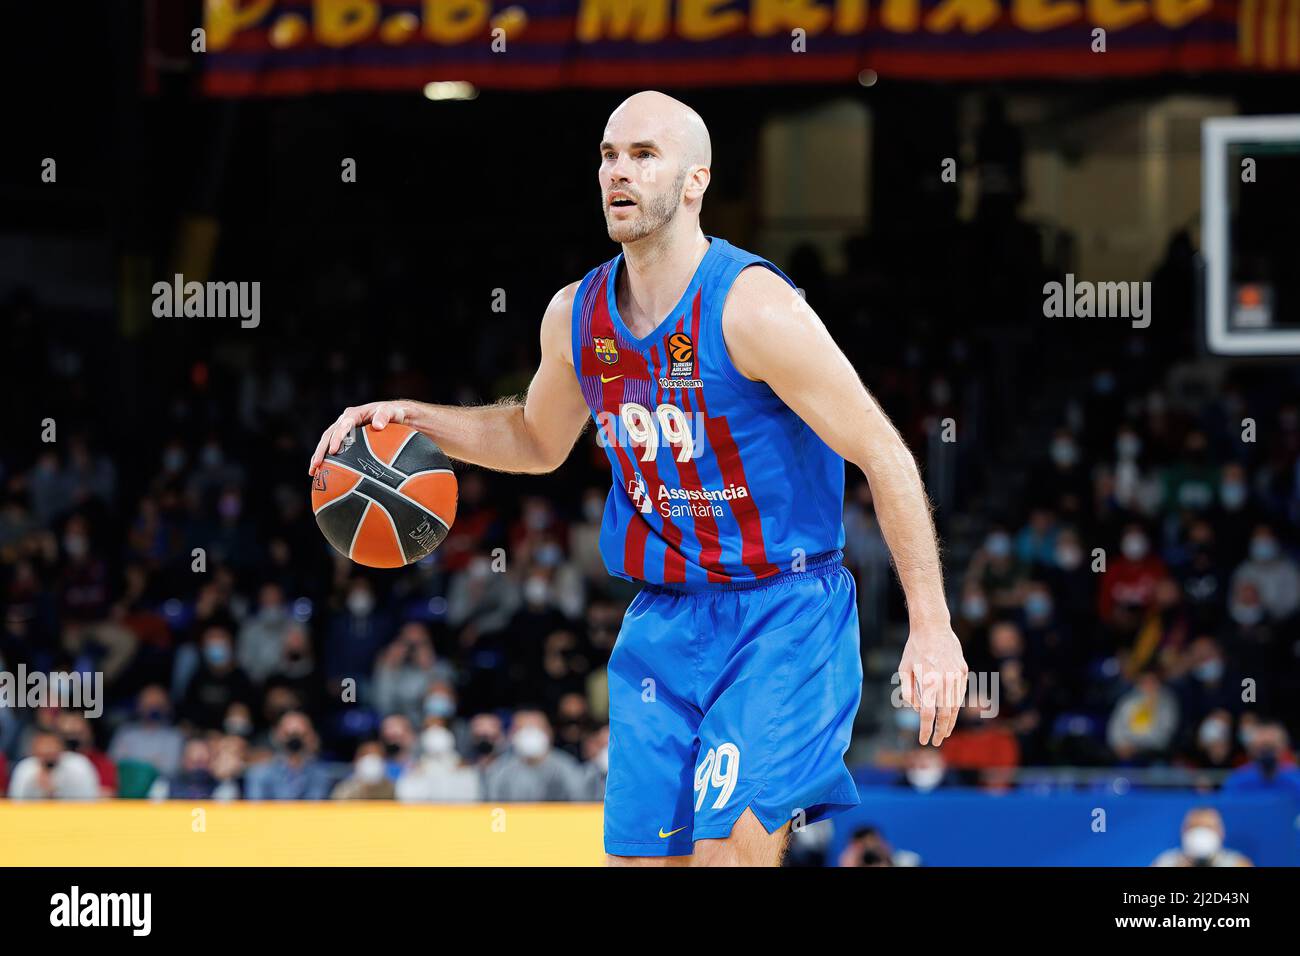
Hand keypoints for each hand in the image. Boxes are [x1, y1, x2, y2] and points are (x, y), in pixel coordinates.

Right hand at [308, 401, 407, 475]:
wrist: (395, 415)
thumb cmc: (394, 413)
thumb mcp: (392, 412)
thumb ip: (385, 416)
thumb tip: (377, 426)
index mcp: (354, 414)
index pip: (343, 426)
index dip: (337, 438)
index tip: (334, 451)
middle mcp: (345, 420)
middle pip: (329, 435)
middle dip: (321, 450)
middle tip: (316, 465)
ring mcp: (343, 429)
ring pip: (326, 442)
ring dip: (319, 455)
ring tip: (313, 471)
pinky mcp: (345, 438)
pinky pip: (332, 448)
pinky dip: (326, 458)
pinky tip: (322, 472)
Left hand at [896, 625, 967, 746]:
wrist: (933, 627)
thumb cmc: (914, 649)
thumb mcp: (904, 670)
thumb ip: (909, 692)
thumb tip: (919, 710)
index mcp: (927, 682)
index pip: (928, 714)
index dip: (927, 730)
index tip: (924, 741)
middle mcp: (944, 681)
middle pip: (945, 714)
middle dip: (941, 731)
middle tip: (937, 741)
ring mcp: (956, 676)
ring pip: (955, 706)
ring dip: (950, 721)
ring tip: (945, 731)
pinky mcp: (963, 671)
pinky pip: (960, 693)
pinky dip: (955, 705)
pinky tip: (950, 712)